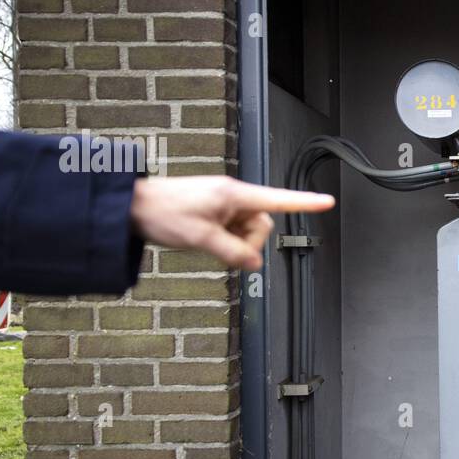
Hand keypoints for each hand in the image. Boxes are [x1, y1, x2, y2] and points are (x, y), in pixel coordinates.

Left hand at [129, 175, 334, 270]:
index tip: (327, 202)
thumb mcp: (201, 239)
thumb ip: (233, 252)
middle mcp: (232, 197)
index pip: (278, 199)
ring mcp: (223, 205)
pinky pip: (232, 232)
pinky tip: (204, 240)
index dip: (305, 203)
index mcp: (234, 194)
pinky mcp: (214, 213)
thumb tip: (254, 263)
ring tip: (207, 242)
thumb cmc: (163, 213)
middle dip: (247, 242)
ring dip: (234, 244)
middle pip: (261, 225)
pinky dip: (224, 241)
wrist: (131, 207)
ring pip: (246, 231)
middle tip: (222, 249)